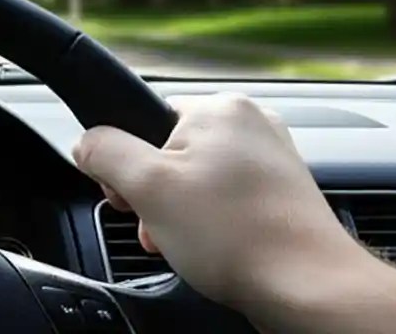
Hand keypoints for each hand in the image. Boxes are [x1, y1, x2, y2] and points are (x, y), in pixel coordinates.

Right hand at [72, 93, 366, 312]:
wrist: (308, 287)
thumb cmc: (236, 235)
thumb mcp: (147, 187)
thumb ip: (105, 152)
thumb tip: (87, 143)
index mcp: (221, 108)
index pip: (144, 120)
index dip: (126, 163)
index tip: (130, 198)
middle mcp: (252, 124)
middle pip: (170, 153)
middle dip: (154, 195)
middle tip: (157, 225)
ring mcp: (272, 160)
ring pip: (198, 181)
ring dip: (178, 214)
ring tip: (186, 243)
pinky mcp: (282, 195)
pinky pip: (226, 201)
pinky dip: (211, 223)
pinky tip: (213, 249)